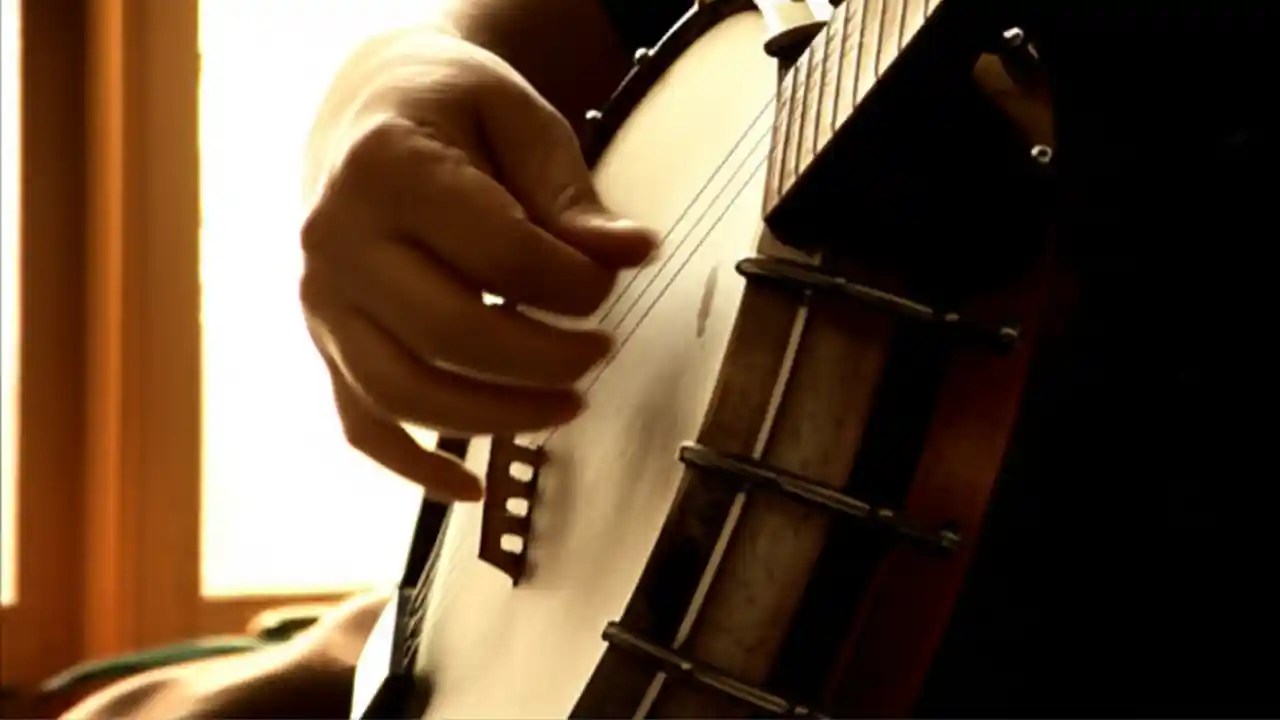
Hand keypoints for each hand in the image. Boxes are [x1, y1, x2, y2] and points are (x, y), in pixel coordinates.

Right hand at [300, 34, 655, 500]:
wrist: (366, 108)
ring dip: (496, 418)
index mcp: (387, 168)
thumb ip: (571, 196)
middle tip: (600, 352)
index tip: (609, 280)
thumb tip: (633, 255)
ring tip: (567, 405)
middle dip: (544, 359)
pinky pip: (361, 423)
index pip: (499, 254)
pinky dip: (413, 466)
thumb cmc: (450, 108)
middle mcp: (336, 240)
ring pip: (404, 393)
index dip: (572, 283)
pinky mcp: (326, 343)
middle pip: (449, 334)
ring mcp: (322, 301)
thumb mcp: (521, 119)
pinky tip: (469, 489)